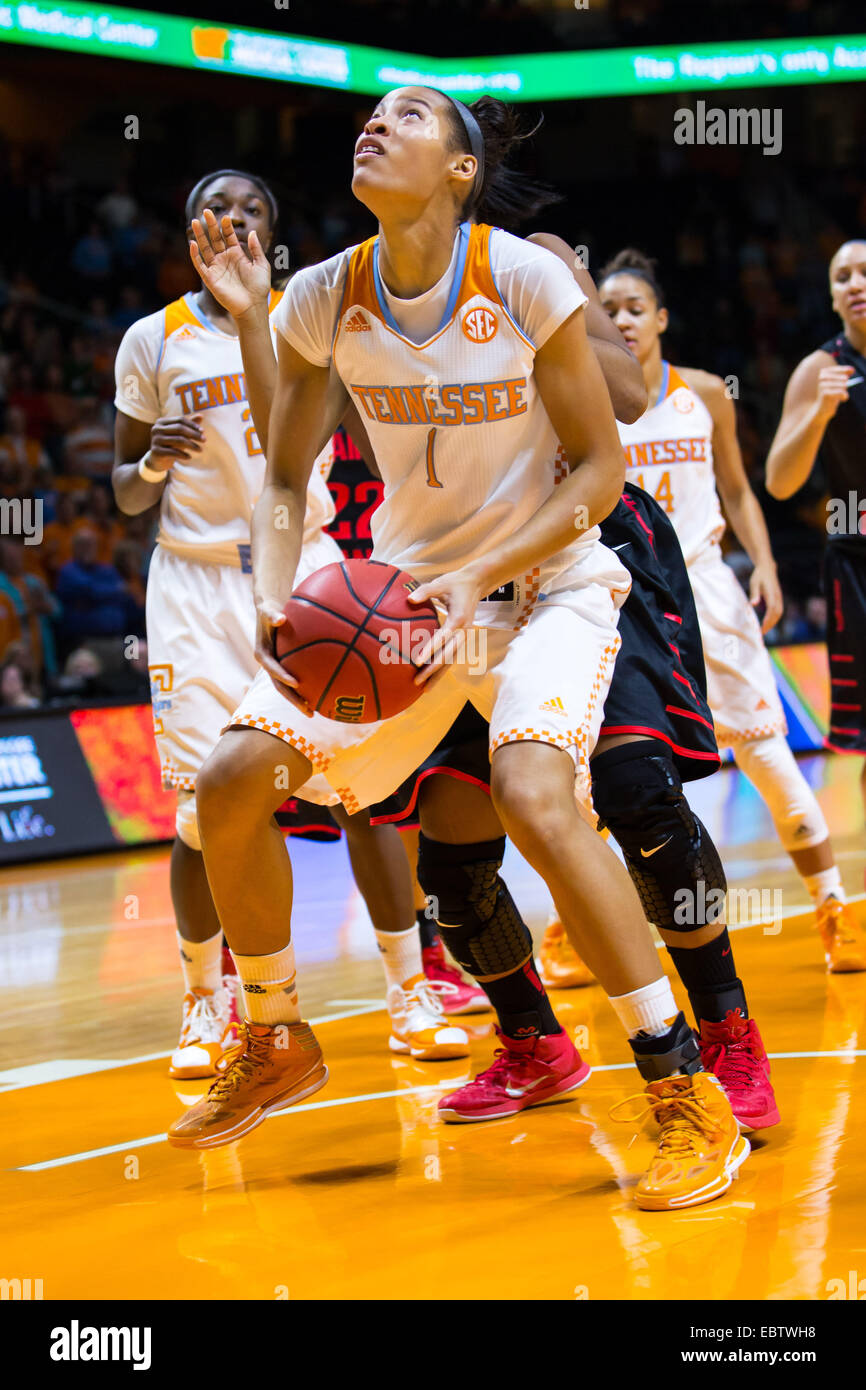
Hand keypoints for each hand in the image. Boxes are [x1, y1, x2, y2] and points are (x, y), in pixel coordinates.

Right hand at [149, 414, 204, 468]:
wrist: (157, 460)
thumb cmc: (170, 444)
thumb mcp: (179, 435)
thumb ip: (189, 425)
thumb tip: (201, 416)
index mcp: (161, 422)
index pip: (180, 420)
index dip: (192, 425)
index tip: (203, 431)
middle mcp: (156, 429)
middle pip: (179, 428)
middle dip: (194, 434)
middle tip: (204, 440)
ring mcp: (155, 440)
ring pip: (178, 440)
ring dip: (192, 445)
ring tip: (200, 450)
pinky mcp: (156, 451)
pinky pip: (173, 452)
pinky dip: (183, 454)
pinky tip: (189, 457)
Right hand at [189, 210, 271, 319]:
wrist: (253, 306)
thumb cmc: (259, 288)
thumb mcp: (262, 265)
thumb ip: (256, 249)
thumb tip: (252, 232)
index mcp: (236, 255)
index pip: (228, 236)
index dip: (226, 226)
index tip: (226, 217)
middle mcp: (225, 259)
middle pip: (215, 239)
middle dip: (211, 225)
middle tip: (206, 211)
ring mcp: (216, 268)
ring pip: (205, 248)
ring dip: (200, 235)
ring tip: (196, 221)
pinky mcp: (210, 278)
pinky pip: (200, 265)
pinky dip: (195, 255)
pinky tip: (193, 244)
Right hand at [254, 596, 311, 713]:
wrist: (268, 612)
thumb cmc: (270, 610)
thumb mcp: (268, 611)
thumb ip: (272, 615)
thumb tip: (280, 618)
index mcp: (262, 654)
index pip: (272, 669)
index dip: (283, 676)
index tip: (296, 683)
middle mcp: (269, 665)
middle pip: (280, 686)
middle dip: (294, 699)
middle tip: (309, 711)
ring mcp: (276, 668)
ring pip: (287, 688)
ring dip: (299, 700)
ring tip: (314, 712)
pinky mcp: (284, 667)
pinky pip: (296, 679)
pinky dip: (306, 687)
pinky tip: (321, 694)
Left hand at [408, 568, 484, 684]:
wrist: (476, 584)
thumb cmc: (456, 583)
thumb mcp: (441, 583)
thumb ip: (425, 591)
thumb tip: (409, 599)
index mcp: (458, 619)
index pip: (442, 638)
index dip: (430, 650)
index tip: (417, 661)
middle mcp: (463, 632)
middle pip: (448, 656)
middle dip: (432, 671)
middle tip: (416, 681)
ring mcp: (464, 637)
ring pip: (451, 660)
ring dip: (438, 675)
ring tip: (423, 688)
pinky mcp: (462, 639)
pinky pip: (451, 656)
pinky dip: (441, 669)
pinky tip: (430, 678)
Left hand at [749, 561, 782, 633]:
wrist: (767, 568)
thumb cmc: (759, 575)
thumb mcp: (754, 583)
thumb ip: (754, 594)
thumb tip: (753, 604)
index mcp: (771, 593)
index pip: (772, 609)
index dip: (768, 620)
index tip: (762, 628)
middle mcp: (777, 596)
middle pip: (777, 613)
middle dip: (771, 624)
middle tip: (762, 633)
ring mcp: (779, 597)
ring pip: (779, 613)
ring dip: (773, 622)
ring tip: (764, 630)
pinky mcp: (778, 598)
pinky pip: (779, 610)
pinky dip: (774, 618)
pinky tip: (767, 622)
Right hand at [815, 364, 855, 422]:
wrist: (822, 408)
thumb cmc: (831, 394)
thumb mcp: (837, 384)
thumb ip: (844, 376)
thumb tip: (852, 370)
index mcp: (823, 373)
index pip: (838, 369)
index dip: (846, 370)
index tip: (852, 371)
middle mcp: (822, 377)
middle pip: (843, 378)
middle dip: (846, 384)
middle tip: (845, 387)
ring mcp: (823, 385)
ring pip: (843, 385)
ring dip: (845, 391)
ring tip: (842, 395)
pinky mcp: (825, 393)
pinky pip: (841, 392)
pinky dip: (844, 396)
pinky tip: (842, 399)